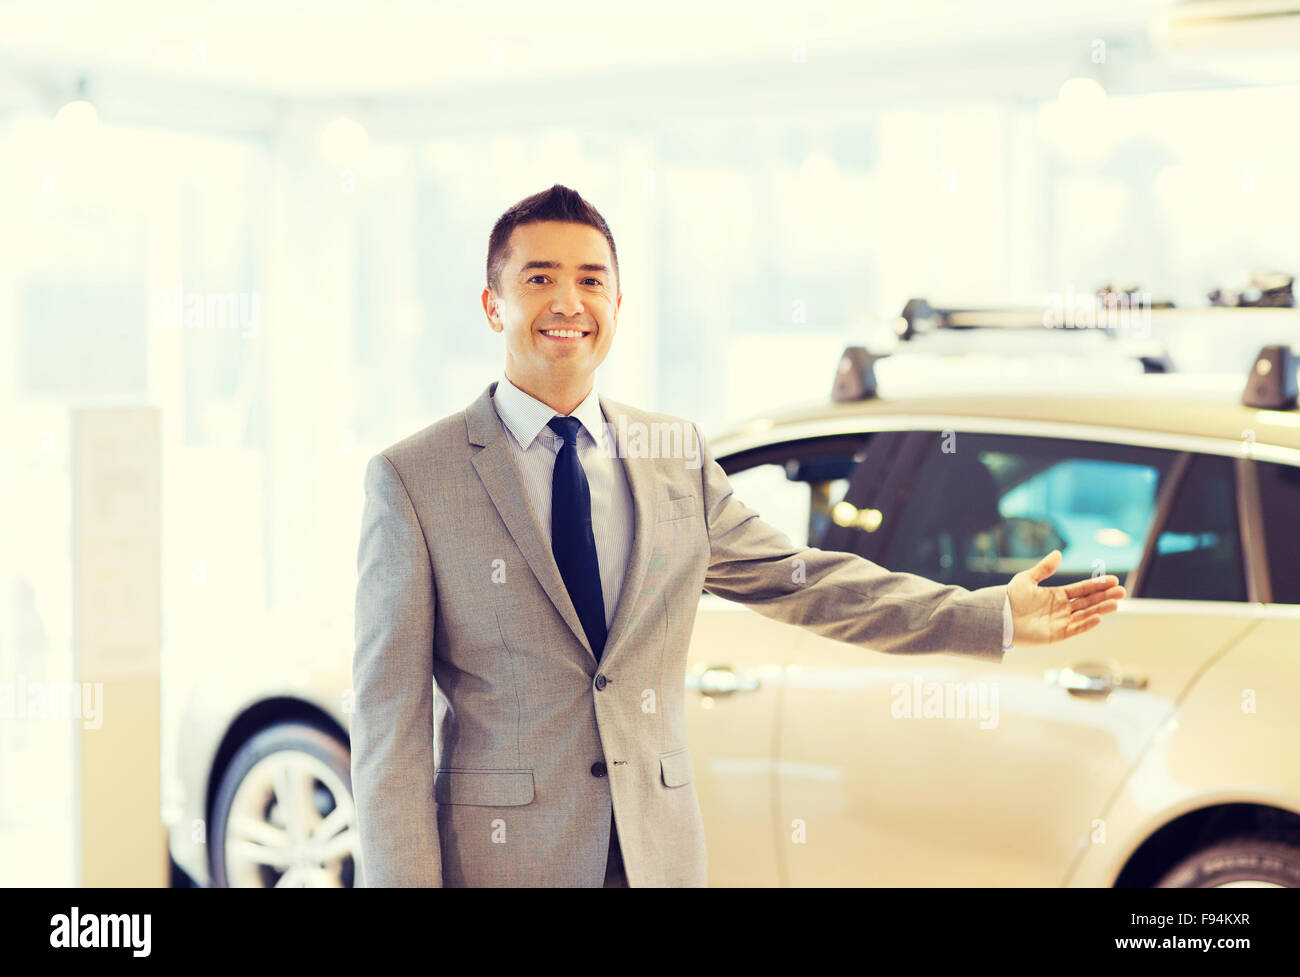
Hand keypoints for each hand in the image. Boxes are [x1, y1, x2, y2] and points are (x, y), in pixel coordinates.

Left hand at [1006, 550, 1125, 646]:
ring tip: (1116, 604)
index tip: (1113, 580)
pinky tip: (1098, 618)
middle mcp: (1062, 609)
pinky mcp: (1056, 634)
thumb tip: (1058, 553)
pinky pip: (1075, 629)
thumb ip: (1044, 568)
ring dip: (1101, 609)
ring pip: (1085, 615)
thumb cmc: (1011, 598)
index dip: (1097, 585)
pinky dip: (1086, 624)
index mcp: (1057, 595)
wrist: (999, 617)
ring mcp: (1061, 622)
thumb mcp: (1027, 579)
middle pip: (1088, 602)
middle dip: (1105, 596)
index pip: (1082, 589)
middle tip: (1121, 592)